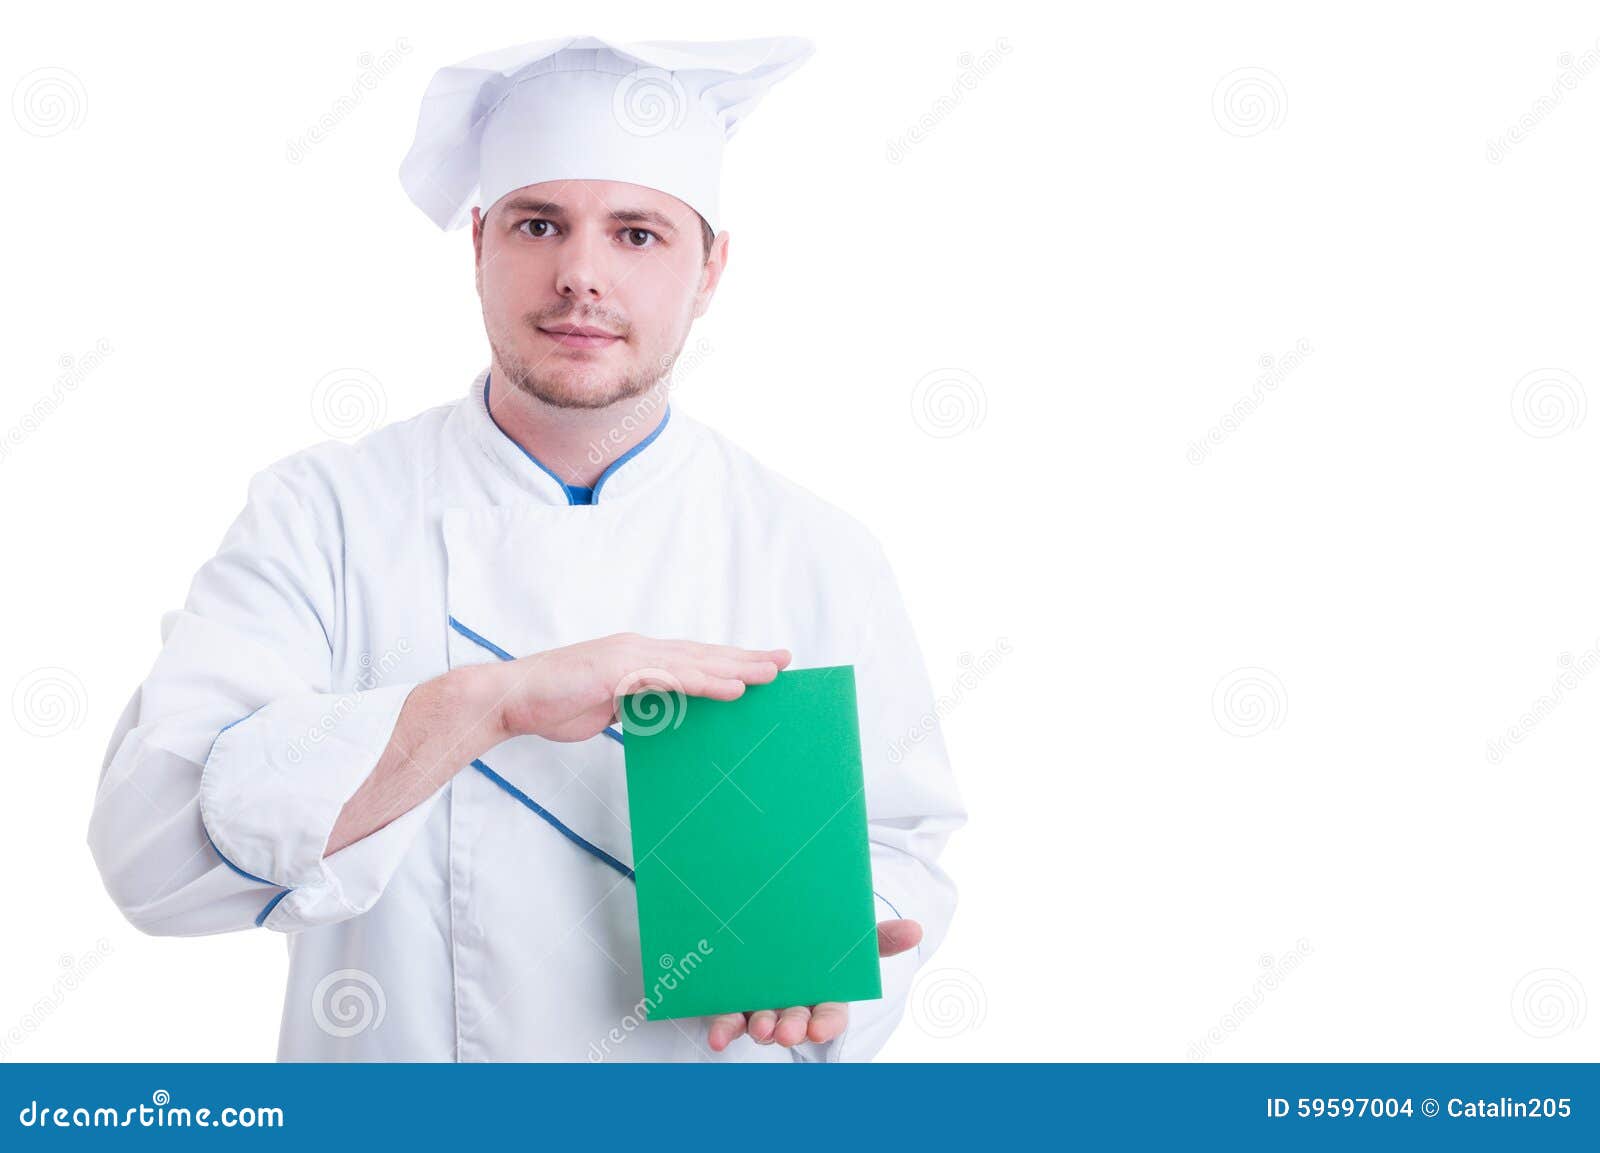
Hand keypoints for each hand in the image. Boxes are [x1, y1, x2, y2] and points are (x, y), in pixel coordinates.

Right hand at [494, 633, 790, 742]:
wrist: (512, 700)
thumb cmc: (555, 704)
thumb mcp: (606, 706)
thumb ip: (637, 704)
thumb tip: (662, 713)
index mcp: (637, 657)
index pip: (693, 657)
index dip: (729, 660)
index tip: (763, 664)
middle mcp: (639, 650)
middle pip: (704, 654)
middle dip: (746, 657)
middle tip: (787, 660)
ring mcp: (630, 658)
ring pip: (695, 663)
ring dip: (736, 668)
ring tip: (772, 674)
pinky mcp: (619, 672)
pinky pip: (672, 679)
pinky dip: (705, 684)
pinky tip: (732, 690)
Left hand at [705, 919, 922, 1052]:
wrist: (772, 923)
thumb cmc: (818, 941)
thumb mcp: (849, 937)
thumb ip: (880, 938)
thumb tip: (917, 929)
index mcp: (821, 994)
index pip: (828, 1015)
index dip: (824, 1024)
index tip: (818, 1029)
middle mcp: (791, 1004)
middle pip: (792, 1020)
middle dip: (789, 1028)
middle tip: (784, 1032)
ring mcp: (761, 1005)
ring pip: (760, 1022)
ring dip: (758, 1029)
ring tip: (758, 1030)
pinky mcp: (732, 1001)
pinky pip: (728, 1018)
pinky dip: (723, 1029)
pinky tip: (717, 1037)